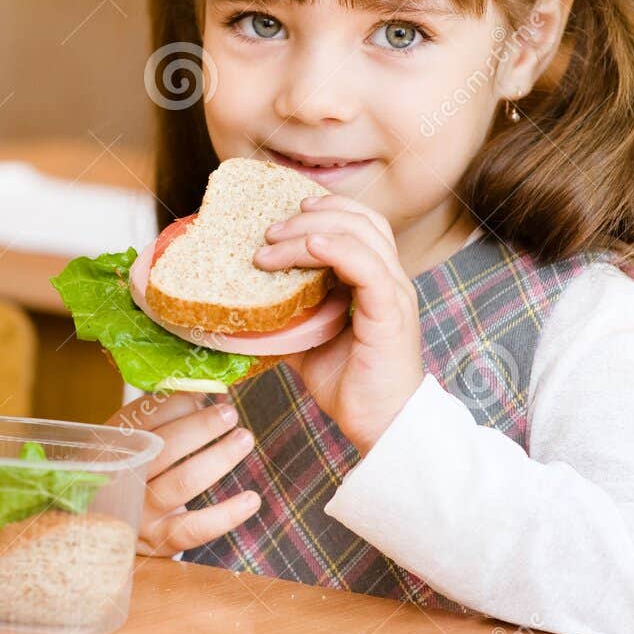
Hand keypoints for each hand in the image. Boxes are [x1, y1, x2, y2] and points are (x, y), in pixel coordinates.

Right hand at [105, 391, 259, 555]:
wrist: (105, 526)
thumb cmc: (133, 470)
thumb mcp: (137, 442)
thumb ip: (166, 416)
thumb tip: (213, 392)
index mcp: (113, 446)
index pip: (142, 419)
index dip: (175, 404)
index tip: (202, 395)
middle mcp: (123, 478)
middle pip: (164, 448)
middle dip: (201, 427)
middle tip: (229, 414)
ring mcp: (140, 511)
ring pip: (182, 483)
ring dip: (219, 458)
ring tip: (244, 438)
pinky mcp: (160, 539)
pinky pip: (196, 528)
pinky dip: (226, 514)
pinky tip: (251, 499)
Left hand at [252, 192, 423, 450]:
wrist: (379, 424)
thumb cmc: (349, 385)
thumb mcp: (306, 342)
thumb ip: (285, 317)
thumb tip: (240, 309)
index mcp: (374, 280)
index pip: (359, 223)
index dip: (326, 208)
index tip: (286, 213)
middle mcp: (388, 279)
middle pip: (359, 220)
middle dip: (309, 216)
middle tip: (269, 232)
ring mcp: (393, 293)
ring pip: (360, 235)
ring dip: (311, 230)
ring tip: (273, 242)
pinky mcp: (390, 312)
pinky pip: (368, 267)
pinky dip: (337, 249)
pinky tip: (309, 248)